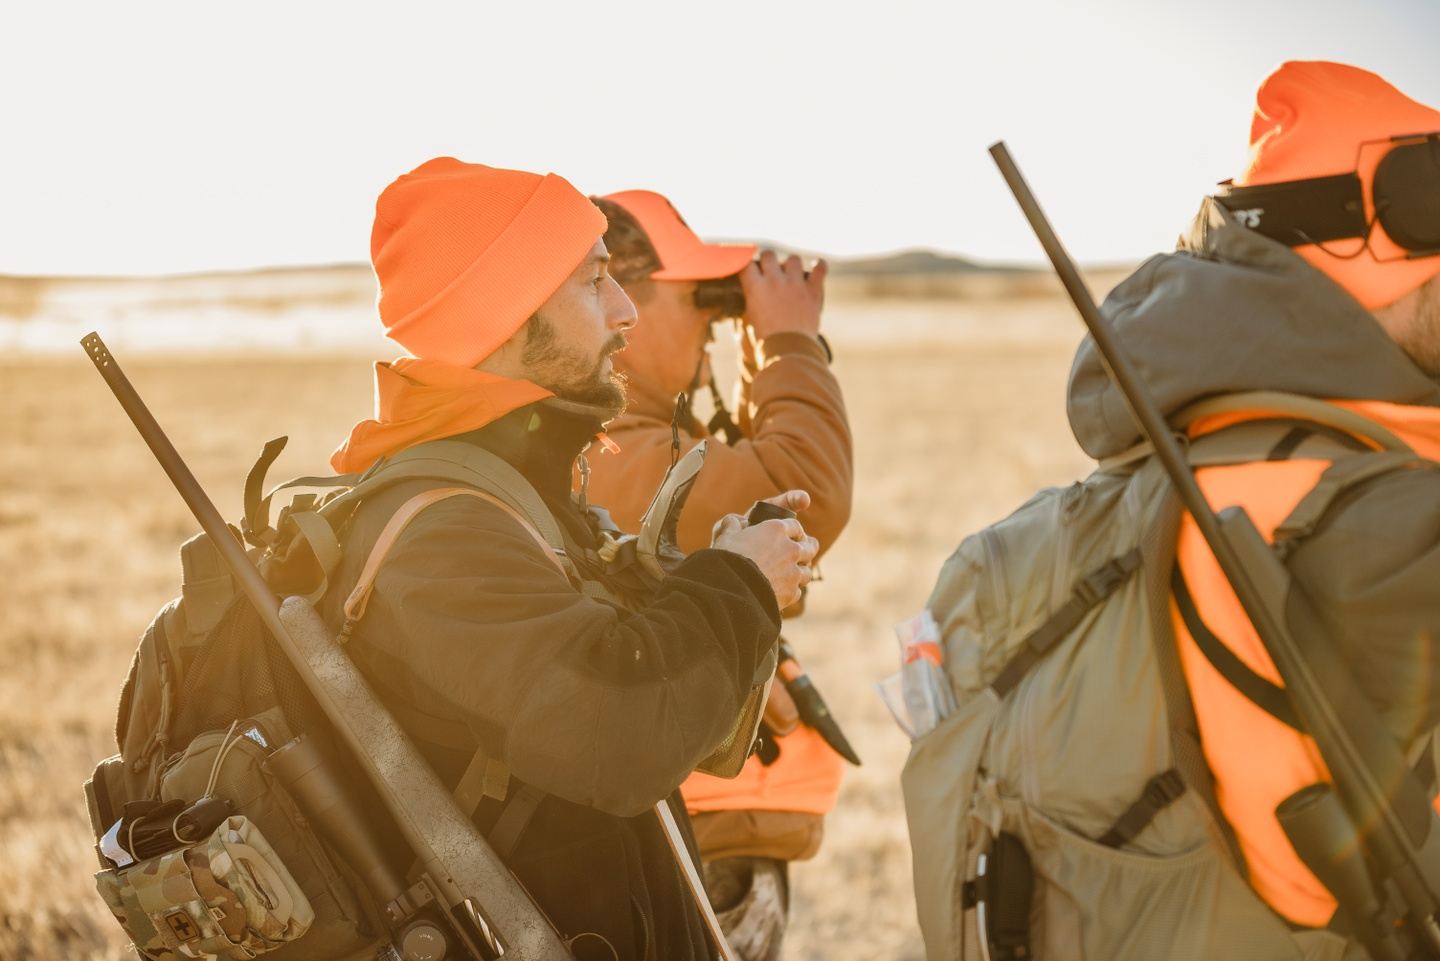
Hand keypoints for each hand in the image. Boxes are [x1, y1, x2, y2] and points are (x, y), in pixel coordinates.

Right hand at [711, 490, 818, 608]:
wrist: (731, 589)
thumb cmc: (727, 559)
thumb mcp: (726, 536)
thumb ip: (732, 525)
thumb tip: (733, 520)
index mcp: (776, 530)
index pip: (795, 526)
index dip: (793, 530)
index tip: (790, 535)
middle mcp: (790, 549)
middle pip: (810, 546)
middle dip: (806, 548)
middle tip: (798, 553)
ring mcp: (794, 572)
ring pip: (807, 570)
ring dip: (801, 571)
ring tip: (792, 573)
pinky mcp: (791, 592)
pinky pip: (797, 590)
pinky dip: (791, 589)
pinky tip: (782, 590)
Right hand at [740, 250, 827, 340]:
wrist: (789, 350)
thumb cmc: (767, 340)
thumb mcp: (751, 318)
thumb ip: (752, 301)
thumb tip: (752, 294)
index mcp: (755, 288)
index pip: (747, 264)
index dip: (749, 266)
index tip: (751, 270)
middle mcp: (774, 281)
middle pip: (769, 255)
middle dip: (769, 261)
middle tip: (771, 270)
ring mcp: (795, 284)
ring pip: (793, 259)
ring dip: (792, 264)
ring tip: (792, 273)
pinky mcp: (812, 291)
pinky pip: (820, 269)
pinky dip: (820, 266)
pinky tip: (818, 266)